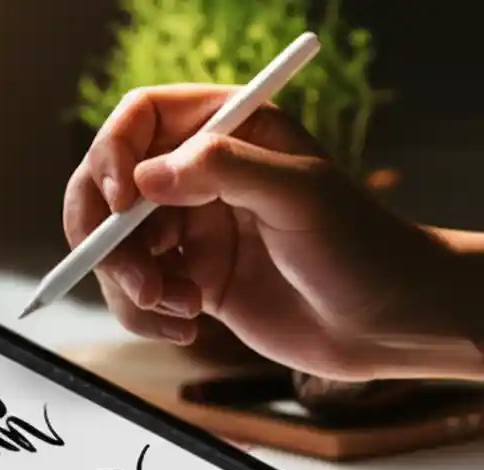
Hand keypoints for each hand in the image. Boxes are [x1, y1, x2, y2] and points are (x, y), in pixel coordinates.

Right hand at [63, 84, 479, 380]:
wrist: (386, 323)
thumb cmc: (361, 247)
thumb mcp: (300, 195)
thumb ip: (224, 171)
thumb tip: (145, 177)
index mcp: (227, 131)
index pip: (138, 121)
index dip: (113, 155)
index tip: (122, 203)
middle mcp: (198, 175)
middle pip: (106, 188)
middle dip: (106, 237)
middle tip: (131, 277)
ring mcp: (189, 229)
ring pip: (114, 247)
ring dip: (130, 284)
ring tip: (179, 308)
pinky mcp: (187, 279)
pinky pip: (134, 292)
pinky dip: (145, 314)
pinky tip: (188, 325)